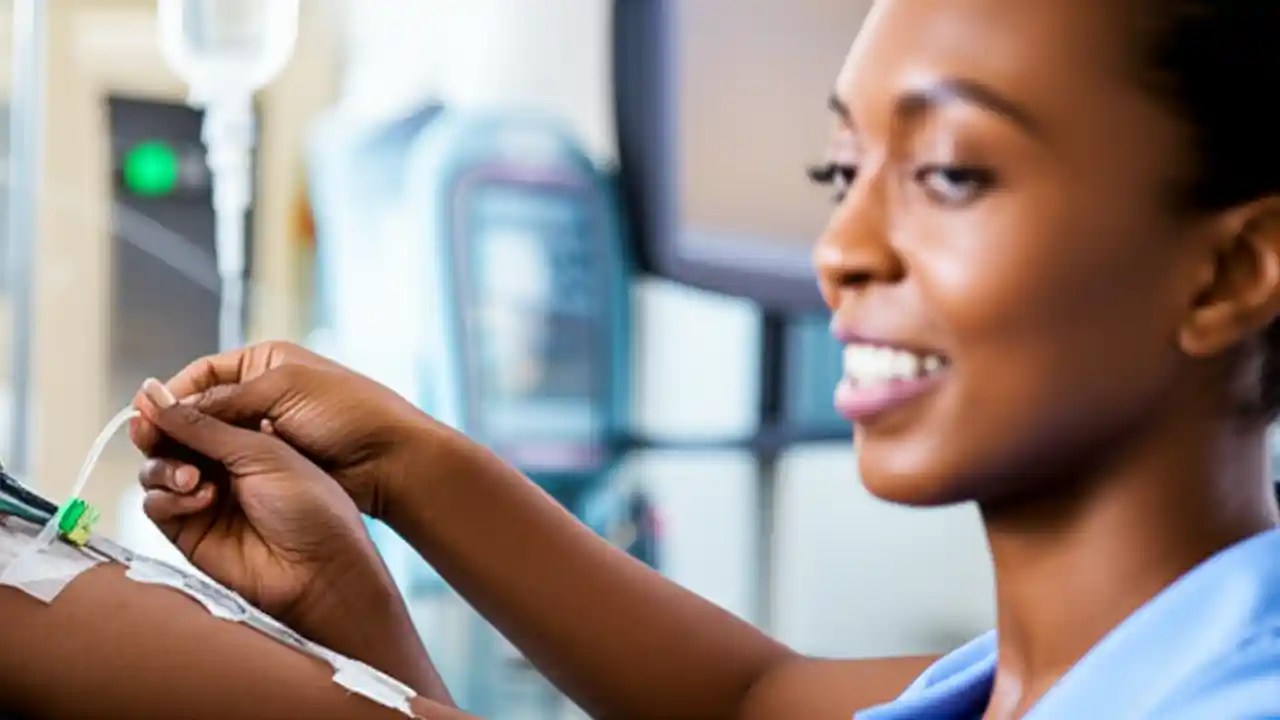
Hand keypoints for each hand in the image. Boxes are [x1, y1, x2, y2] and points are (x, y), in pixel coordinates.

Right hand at [130, 341, 446, 520]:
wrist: (391, 462)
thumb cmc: (348, 414)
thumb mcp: (280, 393)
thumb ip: (217, 401)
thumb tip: (156, 399)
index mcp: (261, 366)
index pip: (198, 377)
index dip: (170, 397)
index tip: (147, 417)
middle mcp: (253, 402)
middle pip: (192, 417)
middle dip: (170, 432)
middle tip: (151, 448)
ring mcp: (256, 442)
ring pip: (198, 451)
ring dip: (182, 461)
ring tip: (186, 475)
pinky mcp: (261, 476)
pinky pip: (218, 478)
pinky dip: (200, 485)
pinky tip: (199, 493)